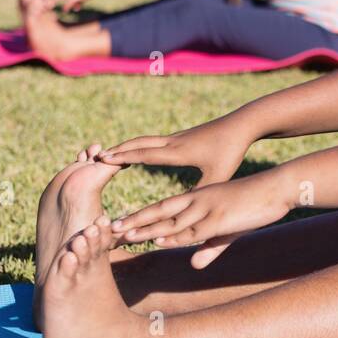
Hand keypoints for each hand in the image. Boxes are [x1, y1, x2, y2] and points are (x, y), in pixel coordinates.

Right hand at [97, 119, 252, 186]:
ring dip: (127, 146)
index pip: (143, 154)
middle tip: (96, 156)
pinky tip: (138, 151)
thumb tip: (187, 212)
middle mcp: (173, 142)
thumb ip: (200, 193)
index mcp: (177, 152)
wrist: (241, 125)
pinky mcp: (182, 136)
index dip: (122, 157)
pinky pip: (154, 140)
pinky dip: (140, 144)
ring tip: (111, 153)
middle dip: (117, 150)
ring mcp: (177, 137)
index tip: (102, 159)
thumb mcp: (217, 176)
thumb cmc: (231, 152)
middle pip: (138, 144)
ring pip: (145, 140)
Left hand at [112, 171, 291, 268]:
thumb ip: (210, 247)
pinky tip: (159, 239)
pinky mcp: (219, 218)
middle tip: (109, 229)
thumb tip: (195, 265)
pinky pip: (193, 228)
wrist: (277, 188)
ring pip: (171, 220)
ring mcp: (206, 208)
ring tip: (124, 235)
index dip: (141, 217)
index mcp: (197, 197)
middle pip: (158, 212)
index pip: (162, 208)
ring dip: (147, 228)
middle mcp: (197, 200)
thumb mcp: (228, 230)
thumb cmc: (253, 206)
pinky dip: (175, 234)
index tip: (120, 226)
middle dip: (134, 221)